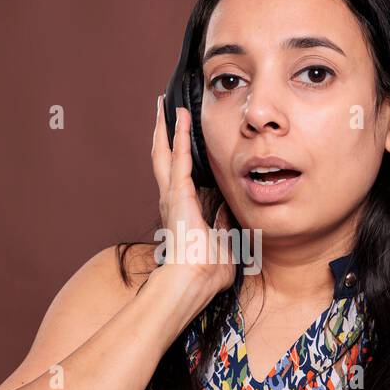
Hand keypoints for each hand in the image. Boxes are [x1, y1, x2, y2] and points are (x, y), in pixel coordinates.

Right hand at [150, 94, 236, 294]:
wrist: (192, 281)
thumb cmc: (205, 273)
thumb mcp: (222, 247)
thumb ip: (223, 229)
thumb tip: (227, 214)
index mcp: (181, 212)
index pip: (178, 177)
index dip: (177, 157)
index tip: (178, 140)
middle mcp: (171, 201)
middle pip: (163, 159)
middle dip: (163, 135)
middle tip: (162, 114)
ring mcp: (171, 196)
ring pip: (165, 153)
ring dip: (165, 129)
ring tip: (165, 108)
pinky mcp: (177, 193)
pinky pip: (178, 157)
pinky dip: (179, 136)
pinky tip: (180, 117)